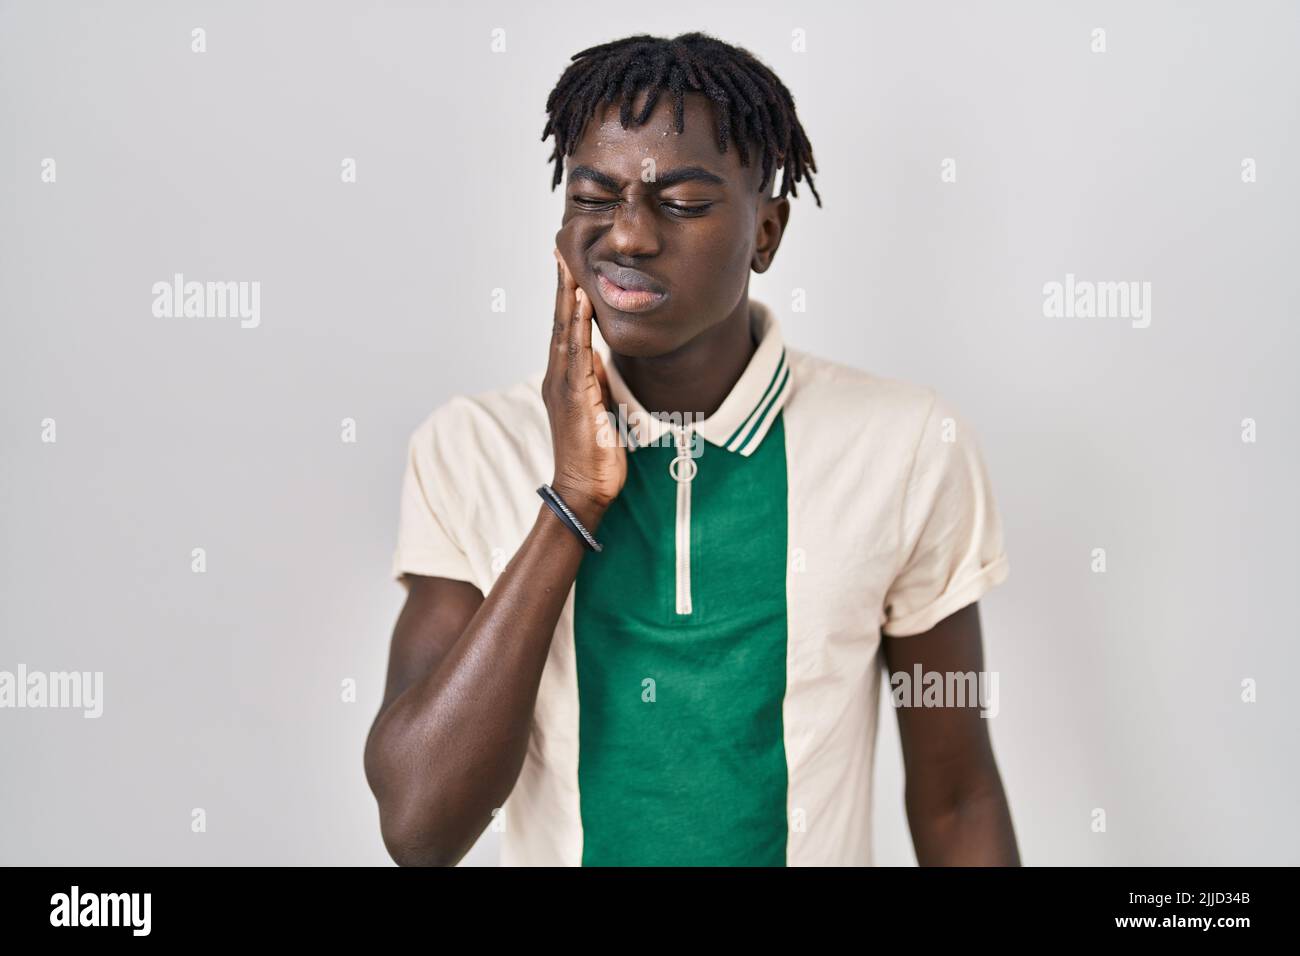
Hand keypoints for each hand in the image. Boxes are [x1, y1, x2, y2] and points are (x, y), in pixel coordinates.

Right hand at [543, 247, 626, 523]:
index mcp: (565, 377)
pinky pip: (576, 353)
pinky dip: (577, 325)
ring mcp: (562, 385)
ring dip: (567, 296)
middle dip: (561, 284)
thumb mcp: (598, 406)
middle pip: (558, 321)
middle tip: (561, 248)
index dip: (567, 295)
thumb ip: (595, 380)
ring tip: (569, 264)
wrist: (583, 489)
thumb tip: (597, 357)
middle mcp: (558, 376)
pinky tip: (582, 302)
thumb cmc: (593, 453)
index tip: (569, 264)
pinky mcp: (573, 396)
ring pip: (564, 331)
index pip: (565, 327)